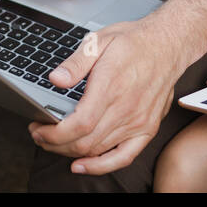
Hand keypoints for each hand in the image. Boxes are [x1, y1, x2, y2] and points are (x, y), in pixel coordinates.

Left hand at [27, 18, 185, 174]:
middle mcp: (126, 108)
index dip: (54, 134)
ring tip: (55, 143)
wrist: (167, 44)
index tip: (39, 130)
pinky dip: (101, 166)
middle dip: (55, 144)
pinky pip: (124, 157)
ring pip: (98, 150)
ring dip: (71, 152)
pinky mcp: (147, 129)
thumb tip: (56, 78)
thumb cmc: (133, 42)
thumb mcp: (98, 40)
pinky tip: (84, 165)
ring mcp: (138, 122)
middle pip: (84, 141)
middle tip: (40, 135)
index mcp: (111, 86)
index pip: (79, 124)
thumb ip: (76, 62)